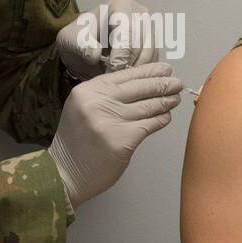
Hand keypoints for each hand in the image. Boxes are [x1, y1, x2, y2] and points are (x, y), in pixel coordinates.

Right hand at [46, 62, 182, 209]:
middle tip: (176, 83)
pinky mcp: (123, 140)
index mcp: (87, 90)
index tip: (163, 69)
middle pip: (139, 88)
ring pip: (147, 106)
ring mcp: (110, 121)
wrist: (65, 173)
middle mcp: (98, 102)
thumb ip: (105, 95)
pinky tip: (167, 116)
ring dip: (165, 101)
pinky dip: (161, 119)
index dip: (148, 71)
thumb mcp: (83, 109)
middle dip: (162, 84)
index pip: (124, 75)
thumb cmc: (77, 143)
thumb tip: (140, 83)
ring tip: (176, 98)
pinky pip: (149, 124)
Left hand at [55, 0, 164, 79]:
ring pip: (152, 57)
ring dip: (137, 73)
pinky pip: (154, 64)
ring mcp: (151, 30)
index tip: (110, 71)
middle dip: (129, 66)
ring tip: (119, 82)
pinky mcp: (154, 48)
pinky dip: (142, 76)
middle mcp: (142, 14)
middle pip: (143, 45)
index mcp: (122, 5)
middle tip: (114, 81)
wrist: (82, 46)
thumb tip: (95, 55)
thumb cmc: (78, 39)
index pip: (128, 33)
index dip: (120, 56)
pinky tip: (127, 82)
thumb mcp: (71, 40)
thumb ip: (81, 46)